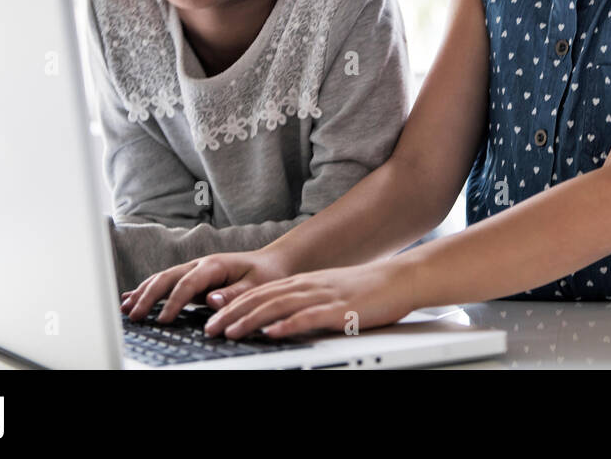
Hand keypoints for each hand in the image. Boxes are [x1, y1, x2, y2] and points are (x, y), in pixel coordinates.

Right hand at [120, 246, 288, 323]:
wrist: (270, 263)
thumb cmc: (265, 274)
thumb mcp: (256, 285)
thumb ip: (234, 293)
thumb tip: (209, 301)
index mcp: (214, 265)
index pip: (187, 284)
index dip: (174, 302)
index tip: (162, 320)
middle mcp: (200, 264)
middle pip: (167, 278)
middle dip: (148, 296)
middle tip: (133, 316)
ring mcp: (193, 270)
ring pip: (162, 279)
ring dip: (142, 292)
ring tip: (125, 308)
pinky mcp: (191, 278)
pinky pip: (166, 284)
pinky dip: (147, 290)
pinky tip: (131, 298)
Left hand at [202, 260, 417, 339]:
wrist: (400, 278)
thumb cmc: (369, 289)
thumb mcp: (331, 292)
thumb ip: (307, 302)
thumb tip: (283, 318)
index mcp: (305, 282)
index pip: (262, 292)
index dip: (235, 304)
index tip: (213, 316)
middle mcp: (309, 286)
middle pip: (263, 298)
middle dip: (233, 313)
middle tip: (210, 327)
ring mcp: (323, 296)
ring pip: (279, 306)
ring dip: (251, 320)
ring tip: (230, 332)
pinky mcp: (340, 309)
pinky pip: (308, 317)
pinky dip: (287, 325)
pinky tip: (272, 333)